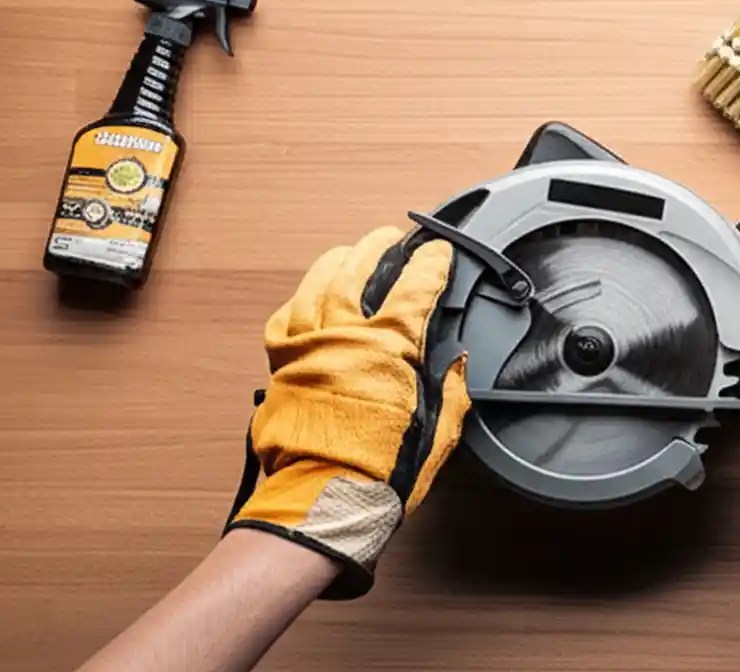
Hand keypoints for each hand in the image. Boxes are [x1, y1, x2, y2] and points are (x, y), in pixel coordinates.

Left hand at [226, 227, 469, 598]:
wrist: (320, 501)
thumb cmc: (379, 472)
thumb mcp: (438, 431)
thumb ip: (451, 388)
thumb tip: (458, 361)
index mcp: (388, 348)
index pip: (415, 286)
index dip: (431, 262)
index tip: (439, 252)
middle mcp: (343, 335)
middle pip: (360, 267)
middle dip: (380, 246)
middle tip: (394, 238)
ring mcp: (306, 345)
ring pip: (317, 282)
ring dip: (337, 261)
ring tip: (351, 251)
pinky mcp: (281, 364)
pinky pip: (287, 316)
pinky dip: (301, 299)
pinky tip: (310, 295)